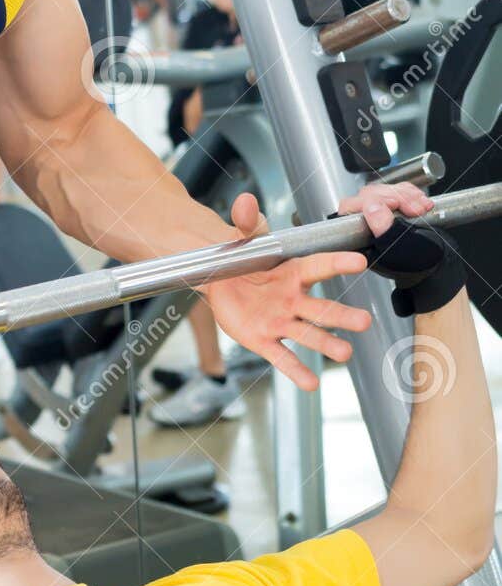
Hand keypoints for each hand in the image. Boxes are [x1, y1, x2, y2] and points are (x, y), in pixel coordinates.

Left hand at [203, 182, 433, 390]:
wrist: (220, 280)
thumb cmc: (242, 256)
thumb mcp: (244, 238)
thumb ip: (246, 222)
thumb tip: (244, 201)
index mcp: (291, 271)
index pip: (318, 266)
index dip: (338, 263)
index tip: (360, 262)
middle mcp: (292, 298)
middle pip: (320, 307)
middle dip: (341, 315)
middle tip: (365, 322)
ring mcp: (280, 320)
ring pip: (306, 333)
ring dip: (326, 344)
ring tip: (344, 354)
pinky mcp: (263, 339)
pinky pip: (281, 356)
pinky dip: (295, 370)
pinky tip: (311, 384)